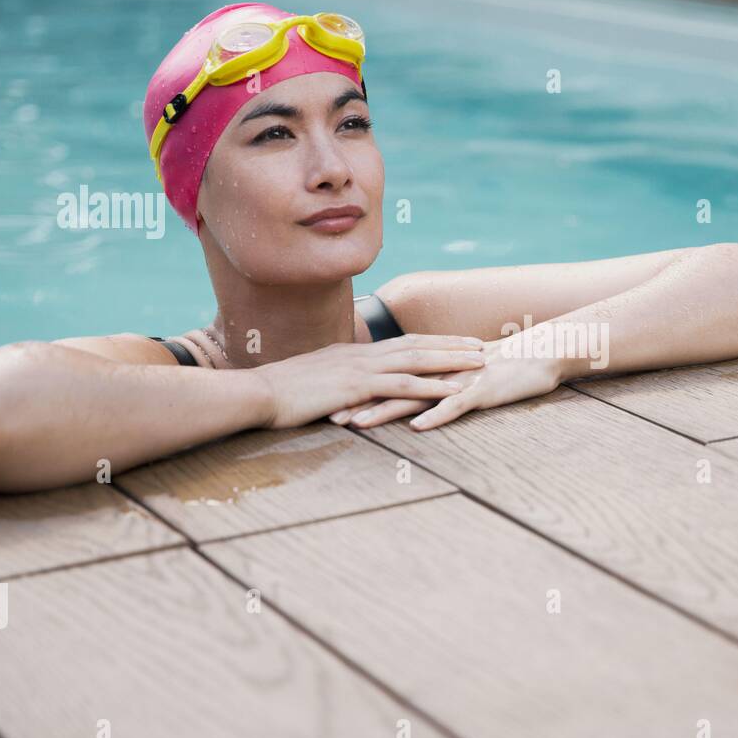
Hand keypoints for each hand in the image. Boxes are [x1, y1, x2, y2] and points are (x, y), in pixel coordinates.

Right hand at [254, 333, 486, 429]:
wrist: (256, 393)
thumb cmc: (277, 394)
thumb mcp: (311, 383)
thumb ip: (333, 382)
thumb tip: (344, 388)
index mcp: (351, 353)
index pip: (400, 343)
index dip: (431, 343)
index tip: (454, 343)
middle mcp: (360, 354)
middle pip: (416, 345)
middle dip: (451, 345)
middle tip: (481, 344)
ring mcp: (359, 368)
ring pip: (416, 359)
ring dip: (451, 361)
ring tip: (480, 362)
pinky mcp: (356, 386)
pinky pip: (402, 384)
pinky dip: (432, 385)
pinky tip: (454, 390)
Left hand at [330, 336, 563, 430]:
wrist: (539, 353)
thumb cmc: (499, 369)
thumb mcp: (460, 378)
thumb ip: (434, 385)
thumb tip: (411, 399)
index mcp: (430, 369)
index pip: (386, 380)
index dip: (356, 391)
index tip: (327, 403)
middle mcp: (438, 372)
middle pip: (391, 387)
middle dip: (358, 402)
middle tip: (326, 416)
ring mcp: (458, 380)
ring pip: (415, 396)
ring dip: (385, 411)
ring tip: (358, 424)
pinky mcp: (481, 390)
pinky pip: (455, 405)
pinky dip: (436, 416)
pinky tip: (418, 428)